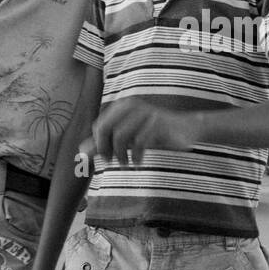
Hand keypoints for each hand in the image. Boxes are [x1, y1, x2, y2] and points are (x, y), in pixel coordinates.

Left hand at [84, 100, 203, 166]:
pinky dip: (136, 155)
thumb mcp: (128, 138)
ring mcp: (145, 112)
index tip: (106, 159)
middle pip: (105, 128)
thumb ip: (105, 143)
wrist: (186, 129)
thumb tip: (81, 152)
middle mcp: (132, 105)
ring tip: (127, 164)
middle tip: (113, 162)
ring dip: (121, 155)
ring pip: (121, 135)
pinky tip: (138, 162)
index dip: (99, 144)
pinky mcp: (158, 122)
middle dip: (106, 149)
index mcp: (122, 106)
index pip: (99, 126)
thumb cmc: (154, 133)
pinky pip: (139, 140)